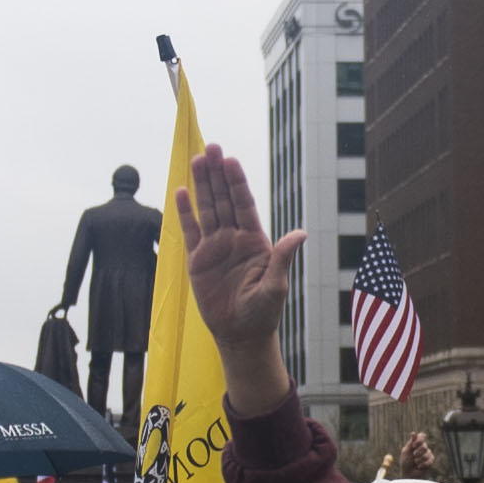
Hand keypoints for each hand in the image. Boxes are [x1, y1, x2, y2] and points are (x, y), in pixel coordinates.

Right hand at [176, 146, 303, 416]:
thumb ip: (283, 258)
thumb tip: (301, 233)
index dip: (237, 182)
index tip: (230, 161)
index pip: (244, 204)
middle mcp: (234, 238)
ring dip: (202, 185)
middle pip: (224, 199)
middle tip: (212, 147)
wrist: (241, 335)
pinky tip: (182, 191)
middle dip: (218, 174)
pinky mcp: (198, 260)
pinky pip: (191, 231)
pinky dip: (185, 212)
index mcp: (255, 241)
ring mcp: (215, 247)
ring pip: (207, 209)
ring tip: (197, 159)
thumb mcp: (275, 286)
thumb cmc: (264, 313)